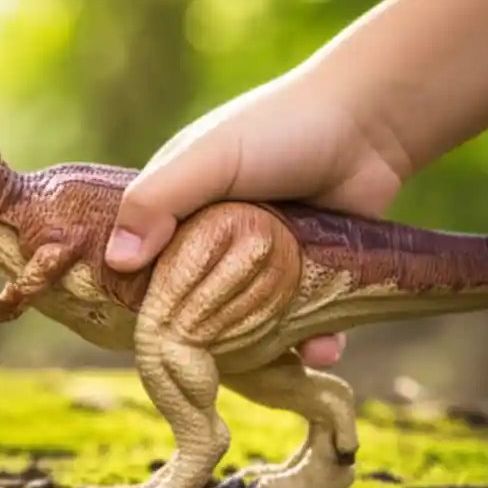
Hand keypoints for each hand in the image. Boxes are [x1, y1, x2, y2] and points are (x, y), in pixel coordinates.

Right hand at [105, 70, 408, 366]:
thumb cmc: (278, 130)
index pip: (142, 263)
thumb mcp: (206, 158)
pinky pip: (308, 323)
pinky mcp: (311, 274)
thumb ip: (157, 201)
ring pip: (251, 321)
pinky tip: (324, 348)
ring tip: (271, 363)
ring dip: (262, 348)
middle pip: (196, 302)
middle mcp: (215, 236)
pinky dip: (315, 341)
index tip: (142, 333)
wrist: (371, 122)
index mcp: (178, 207)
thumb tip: (117, 261)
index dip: (139, 297)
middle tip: (205, 365)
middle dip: (203, 334)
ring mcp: (264, 259)